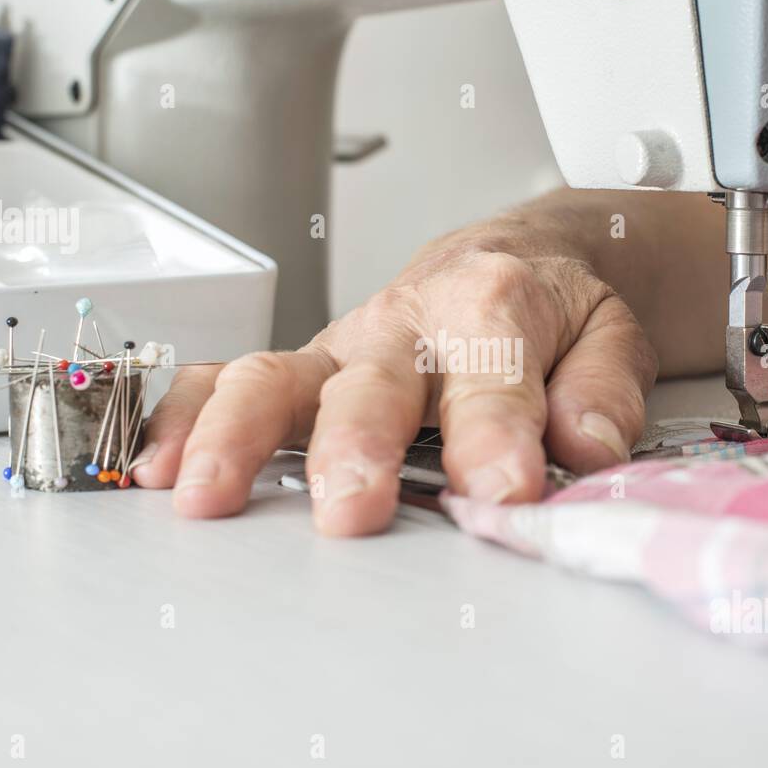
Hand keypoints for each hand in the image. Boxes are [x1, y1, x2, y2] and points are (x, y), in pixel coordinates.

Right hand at [129, 222, 657, 535]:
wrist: (510, 258)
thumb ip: (601, 390)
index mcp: (493, 305)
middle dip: (356, 445)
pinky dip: (187, 419)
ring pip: (277, 376)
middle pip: (371, 380)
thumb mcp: (609, 331)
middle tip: (349, 510)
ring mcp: (345, 348)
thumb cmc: (552, 306)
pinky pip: (232, 383)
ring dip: (237, 436)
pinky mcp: (307, 372)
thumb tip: (586, 449)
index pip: (492, 376)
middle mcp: (406, 323)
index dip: (497, 436)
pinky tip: (157, 465)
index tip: (504, 492)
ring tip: (207, 498)